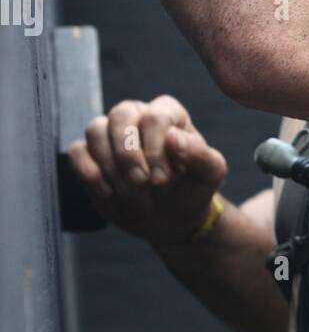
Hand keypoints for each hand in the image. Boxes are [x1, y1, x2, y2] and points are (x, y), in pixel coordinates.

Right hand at [67, 95, 228, 246]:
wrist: (171, 218)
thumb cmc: (192, 190)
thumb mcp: (209, 175)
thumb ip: (201, 154)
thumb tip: (174, 137)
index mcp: (167, 113)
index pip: (154, 117)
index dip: (155, 150)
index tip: (163, 181)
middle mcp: (136, 115)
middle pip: (119, 114)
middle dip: (129, 155)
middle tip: (142, 184)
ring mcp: (110, 134)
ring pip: (95, 130)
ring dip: (111, 167)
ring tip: (130, 194)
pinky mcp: (90, 156)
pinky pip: (77, 151)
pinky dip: (89, 172)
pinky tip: (108, 193)